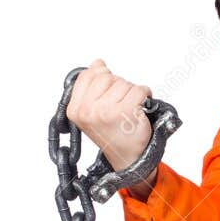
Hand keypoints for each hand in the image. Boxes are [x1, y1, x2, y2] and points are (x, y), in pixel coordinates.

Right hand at [65, 59, 153, 173]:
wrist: (126, 156)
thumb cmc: (110, 133)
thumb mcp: (91, 110)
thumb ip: (91, 85)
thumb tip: (97, 64)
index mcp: (75, 108)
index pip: (88, 75)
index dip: (101, 78)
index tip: (106, 92)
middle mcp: (88, 110)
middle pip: (107, 77)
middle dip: (117, 86)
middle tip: (118, 105)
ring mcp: (106, 111)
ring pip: (124, 83)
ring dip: (130, 93)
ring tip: (127, 109)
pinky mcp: (126, 112)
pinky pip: (139, 90)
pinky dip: (144, 95)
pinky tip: (138, 107)